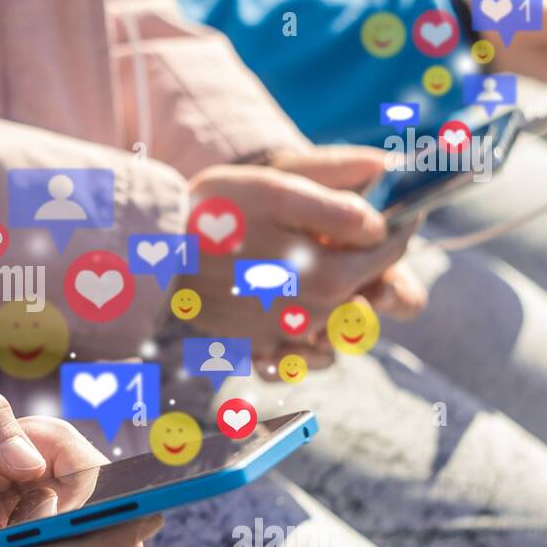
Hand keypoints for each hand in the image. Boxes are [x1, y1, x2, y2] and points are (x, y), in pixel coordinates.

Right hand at [179, 148, 418, 369]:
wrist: (149, 260)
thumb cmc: (211, 217)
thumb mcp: (277, 188)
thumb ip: (339, 197)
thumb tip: (386, 194)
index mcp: (332, 278)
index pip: (391, 248)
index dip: (397, 221)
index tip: (394, 205)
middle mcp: (317, 319)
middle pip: (374, 293)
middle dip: (373, 262)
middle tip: (354, 235)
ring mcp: (287, 339)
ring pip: (344, 328)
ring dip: (345, 301)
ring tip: (320, 269)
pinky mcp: (258, 350)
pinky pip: (304, 358)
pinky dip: (310, 342)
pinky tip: (297, 312)